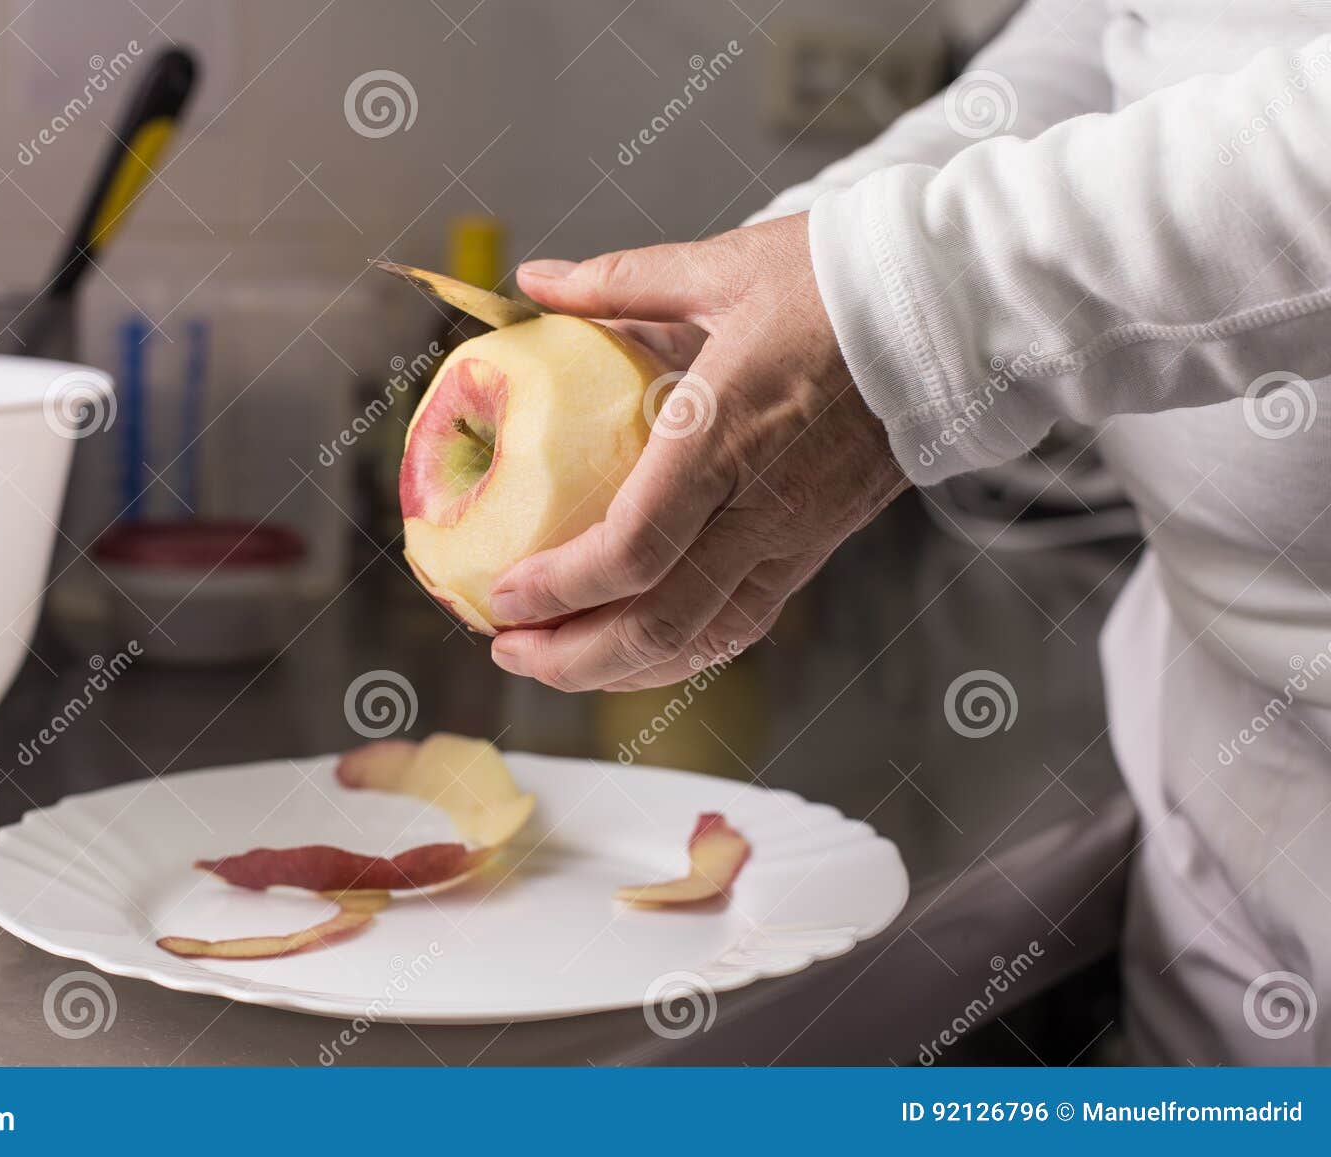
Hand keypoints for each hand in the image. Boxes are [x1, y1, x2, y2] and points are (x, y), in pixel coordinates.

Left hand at [488, 213, 906, 691]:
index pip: (633, 550)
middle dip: (570, 656)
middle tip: (507, 649)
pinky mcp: (817, 547)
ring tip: (554, 663)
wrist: (951, 308)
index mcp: (723, 435)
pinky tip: (637, 652)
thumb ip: (617, 282)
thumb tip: (536, 278)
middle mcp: (760, 505)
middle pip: (658, 624)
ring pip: (701, 641)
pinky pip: (742, 625)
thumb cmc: (836, 281)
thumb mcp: (719, 268)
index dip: (560, 589)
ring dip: (619, 669)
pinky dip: (681, 654)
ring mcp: (795, 536)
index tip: (502, 595)